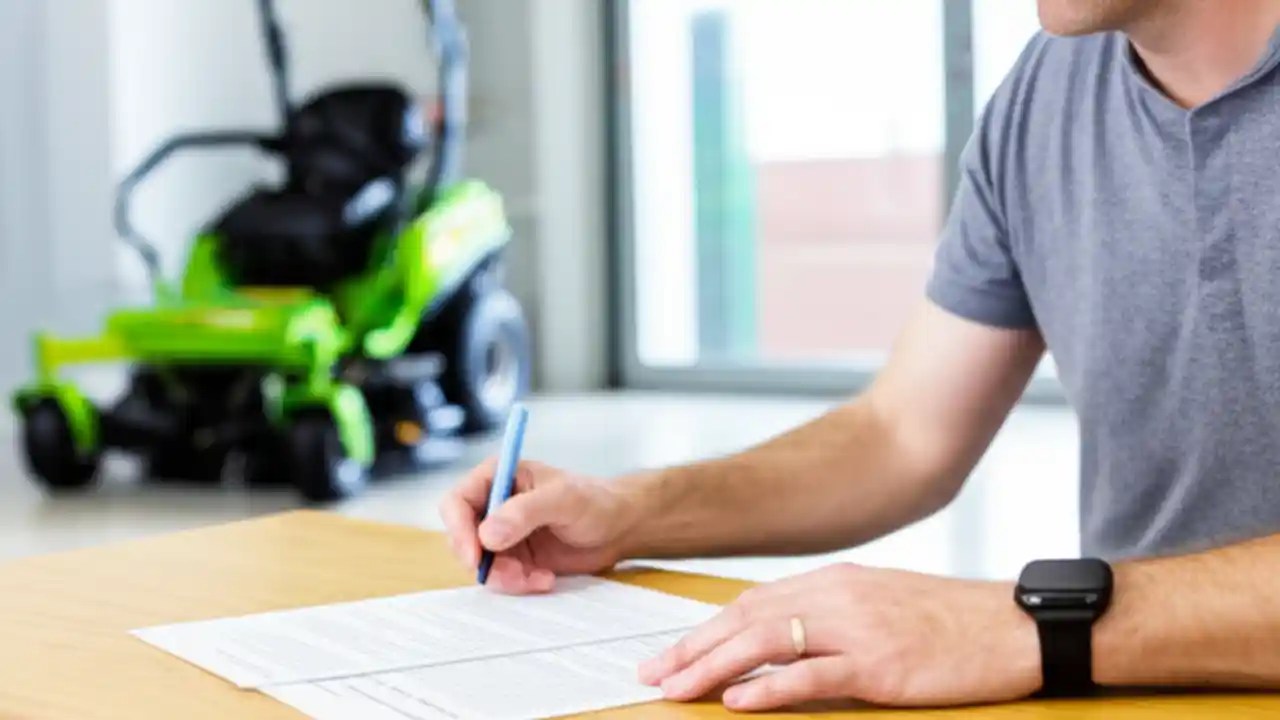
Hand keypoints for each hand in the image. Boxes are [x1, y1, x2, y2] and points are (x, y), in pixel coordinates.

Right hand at [439, 459, 644, 593]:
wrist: (618, 528)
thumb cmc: (595, 501)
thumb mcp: (563, 499)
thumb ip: (525, 511)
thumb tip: (487, 534)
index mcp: (497, 477)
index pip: (457, 502)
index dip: (458, 530)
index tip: (475, 555)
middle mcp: (493, 505)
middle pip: (462, 538)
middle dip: (484, 562)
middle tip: (515, 575)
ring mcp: (501, 534)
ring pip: (480, 564)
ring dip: (505, 577)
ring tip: (540, 577)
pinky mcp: (513, 558)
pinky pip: (500, 578)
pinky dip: (519, 584)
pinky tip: (546, 578)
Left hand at [638, 563, 1040, 710]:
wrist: (1015, 626)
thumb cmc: (952, 622)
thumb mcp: (882, 605)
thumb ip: (831, 616)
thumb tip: (782, 641)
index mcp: (834, 582)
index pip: (752, 603)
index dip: (705, 628)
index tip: (670, 652)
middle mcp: (837, 597)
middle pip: (745, 618)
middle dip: (692, 647)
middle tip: (650, 673)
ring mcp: (857, 629)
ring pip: (766, 642)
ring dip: (712, 665)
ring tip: (675, 687)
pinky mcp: (880, 664)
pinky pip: (812, 675)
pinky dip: (769, 687)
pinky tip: (737, 699)